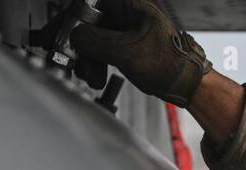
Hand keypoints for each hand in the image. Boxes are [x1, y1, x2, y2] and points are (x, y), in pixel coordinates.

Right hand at [70, 0, 212, 107]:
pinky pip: (101, 49)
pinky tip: (92, 74)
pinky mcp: (124, 45)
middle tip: (62, 54)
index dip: (72, 17)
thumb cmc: (170, 64)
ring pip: (92, 36)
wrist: (186, 84)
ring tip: (83, 71)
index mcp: (128, 3)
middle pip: (87, 19)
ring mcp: (124, 29)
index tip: (59, 32)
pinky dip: (94, 62)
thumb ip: (98, 42)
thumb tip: (74, 37)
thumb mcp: (128, 52)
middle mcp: (125, 12)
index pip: (90, 3)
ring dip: (84, 56)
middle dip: (75, 40)